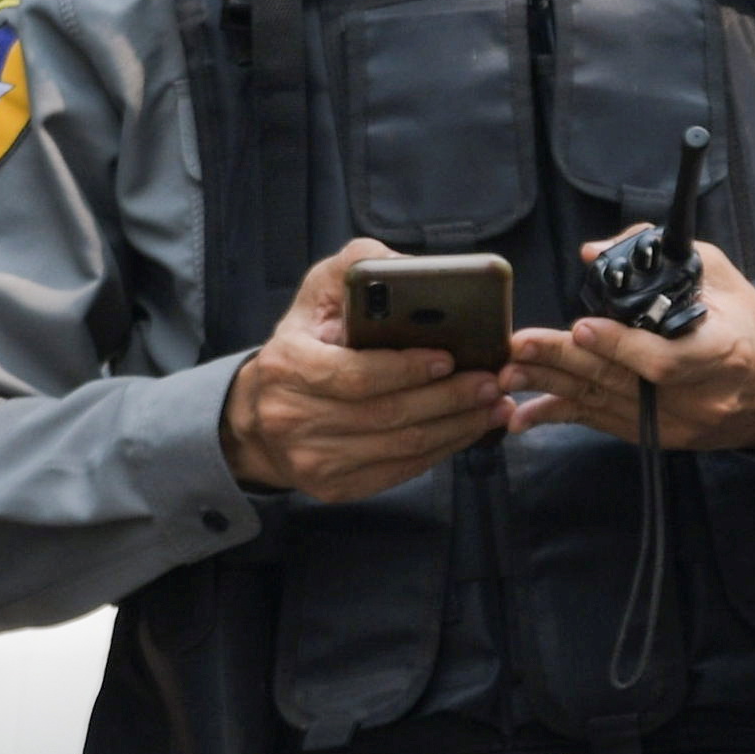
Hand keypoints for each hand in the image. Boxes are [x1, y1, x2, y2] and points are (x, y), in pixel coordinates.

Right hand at [221, 243, 501, 502]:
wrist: (261, 413)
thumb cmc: (305, 341)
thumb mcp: (320, 292)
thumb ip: (360, 266)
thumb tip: (415, 269)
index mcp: (287, 363)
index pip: (354, 375)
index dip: (406, 370)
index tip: (448, 358)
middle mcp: (292, 417)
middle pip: (386, 415)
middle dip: (447, 400)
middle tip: (490, 383)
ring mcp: (312, 459)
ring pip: (400, 448)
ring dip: (455, 428)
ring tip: (493, 406)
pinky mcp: (333, 487)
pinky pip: (398, 472)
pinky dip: (441, 451)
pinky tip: (468, 431)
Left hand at [501, 248, 754, 452]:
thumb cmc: (749, 326)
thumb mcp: (720, 277)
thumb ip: (660, 257)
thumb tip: (593, 251)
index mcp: (721, 353)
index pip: (666, 361)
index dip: (621, 347)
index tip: (582, 326)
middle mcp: (696, 396)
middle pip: (620, 382)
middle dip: (564, 362)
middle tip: (520, 346)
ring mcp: (675, 424)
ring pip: (602, 404)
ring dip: (550, 387)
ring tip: (508, 373)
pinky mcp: (656, 437)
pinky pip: (600, 424)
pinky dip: (560, 415)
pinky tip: (522, 415)